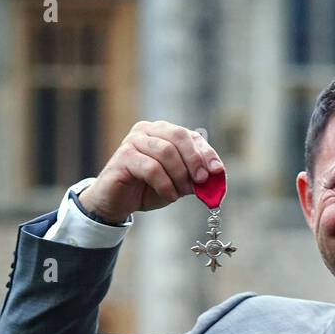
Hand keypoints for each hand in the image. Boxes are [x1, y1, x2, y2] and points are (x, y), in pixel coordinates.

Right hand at [79, 120, 223, 220]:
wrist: (117, 202)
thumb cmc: (148, 189)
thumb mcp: (177, 183)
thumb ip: (194, 178)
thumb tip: (215, 176)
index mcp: (163, 132)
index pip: (190, 136)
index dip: (206, 153)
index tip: (217, 171)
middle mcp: (148, 130)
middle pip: (179, 136)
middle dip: (194, 160)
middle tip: (201, 181)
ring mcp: (134, 141)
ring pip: (166, 151)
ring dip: (179, 175)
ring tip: (181, 193)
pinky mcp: (124, 156)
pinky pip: (151, 168)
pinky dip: (165, 184)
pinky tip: (169, 196)